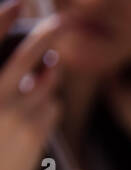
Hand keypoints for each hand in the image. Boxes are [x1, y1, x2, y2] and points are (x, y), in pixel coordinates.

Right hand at [0, 3, 62, 169]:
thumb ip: (4, 78)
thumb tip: (40, 57)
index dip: (1, 20)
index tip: (17, 3)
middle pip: (26, 58)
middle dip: (44, 36)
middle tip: (61, 20)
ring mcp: (16, 116)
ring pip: (46, 84)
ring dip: (48, 80)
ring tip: (38, 85)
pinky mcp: (37, 132)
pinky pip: (52, 106)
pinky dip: (47, 108)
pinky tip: (33, 122)